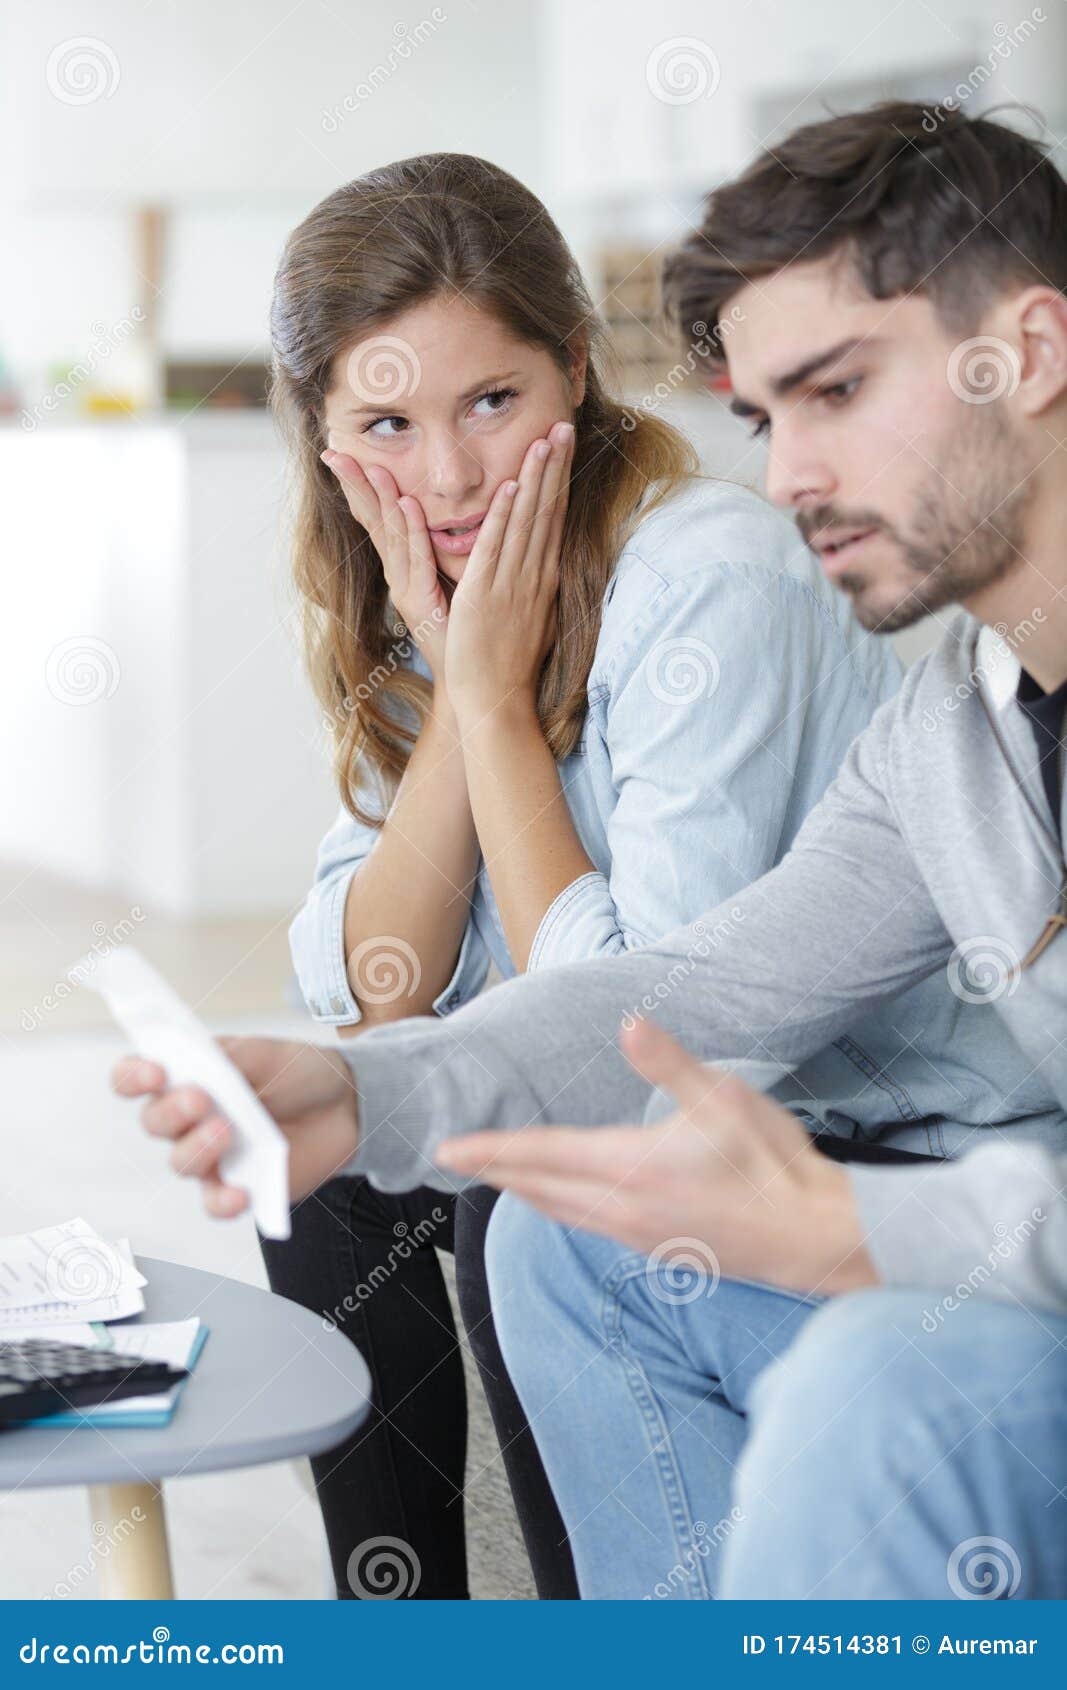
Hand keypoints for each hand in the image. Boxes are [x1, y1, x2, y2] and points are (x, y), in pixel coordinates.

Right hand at [110, 1037, 358, 1216]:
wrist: (346, 1104)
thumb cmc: (297, 1072)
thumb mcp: (267, 1051)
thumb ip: (232, 1056)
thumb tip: (198, 1062)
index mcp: (187, 1075)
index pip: (135, 1078)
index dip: (133, 1077)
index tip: (154, 1072)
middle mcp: (190, 1118)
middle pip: (154, 1122)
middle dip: (171, 1112)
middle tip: (201, 1100)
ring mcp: (212, 1155)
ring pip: (181, 1163)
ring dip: (197, 1148)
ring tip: (228, 1133)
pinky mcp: (238, 1186)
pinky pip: (216, 1204)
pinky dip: (223, 1202)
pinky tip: (241, 1192)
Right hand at [321, 449, 448, 681]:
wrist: (470, 678)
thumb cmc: (462, 628)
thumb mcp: (451, 577)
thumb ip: (441, 548)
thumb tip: (441, 514)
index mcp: (405, 566)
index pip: (379, 516)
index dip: (362, 484)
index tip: (343, 450)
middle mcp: (399, 575)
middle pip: (373, 521)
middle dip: (355, 485)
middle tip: (334, 451)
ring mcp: (407, 589)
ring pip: (391, 535)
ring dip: (382, 499)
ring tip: (371, 467)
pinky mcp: (422, 604)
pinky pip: (417, 561)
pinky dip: (412, 532)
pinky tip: (408, 506)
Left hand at [436, 1017, 877, 1295]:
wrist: (814, 1237)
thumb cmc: (773, 1163)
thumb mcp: (723, 1097)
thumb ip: (668, 1062)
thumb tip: (629, 1025)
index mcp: (630, 1168)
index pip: (540, 1157)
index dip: (490, 1150)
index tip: (448, 1147)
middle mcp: (623, 1210)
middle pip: (538, 1190)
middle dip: (493, 1172)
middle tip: (454, 1158)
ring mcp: (638, 1237)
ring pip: (561, 1212)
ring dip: (523, 1192)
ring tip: (496, 1175)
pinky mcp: (657, 1250)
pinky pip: (588, 1226)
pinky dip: (558, 1208)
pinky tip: (563, 1199)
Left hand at [444, 420, 573, 726]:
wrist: (496, 700)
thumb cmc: (509, 665)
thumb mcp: (530, 618)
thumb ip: (534, 586)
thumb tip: (544, 566)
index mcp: (543, 578)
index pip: (554, 518)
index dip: (559, 479)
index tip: (564, 445)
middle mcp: (534, 575)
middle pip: (548, 511)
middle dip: (554, 467)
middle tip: (562, 424)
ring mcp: (512, 584)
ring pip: (527, 522)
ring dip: (535, 479)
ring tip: (543, 439)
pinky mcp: (485, 596)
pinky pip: (497, 549)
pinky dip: (505, 517)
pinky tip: (512, 488)